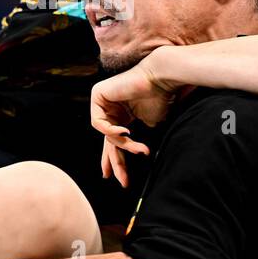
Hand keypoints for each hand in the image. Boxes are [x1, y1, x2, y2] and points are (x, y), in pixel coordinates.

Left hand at [90, 50, 182, 187]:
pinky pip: (99, 124)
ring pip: (106, 135)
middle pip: (107, 140)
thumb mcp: (149, 124)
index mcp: (122, 114)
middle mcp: (110, 108)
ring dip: (124, 146)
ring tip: (141, 150)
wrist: (160, 79)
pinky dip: (112, 131)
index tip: (115, 176)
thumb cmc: (160, 98)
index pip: (113, 140)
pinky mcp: (97, 95)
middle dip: (115, 161)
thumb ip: (137, 138)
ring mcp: (102, 101)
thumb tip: (137, 152)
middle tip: (122, 179)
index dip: (114, 159)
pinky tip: (126, 132)